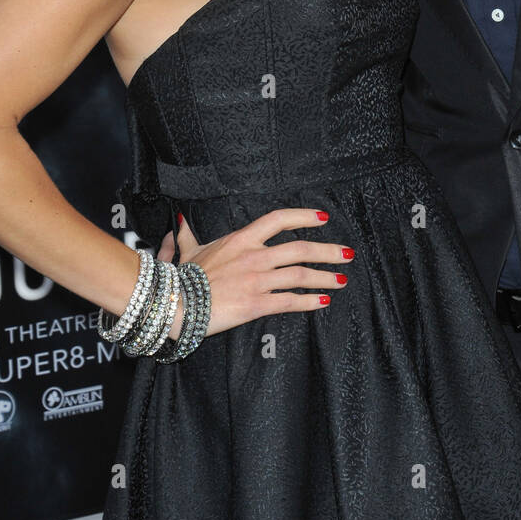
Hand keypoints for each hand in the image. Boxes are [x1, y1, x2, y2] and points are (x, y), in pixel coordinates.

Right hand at [156, 209, 352, 338]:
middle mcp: (254, 255)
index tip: (323, 218)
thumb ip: (187, 235)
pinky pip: (290, 301)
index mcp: (241, 239)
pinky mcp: (257, 303)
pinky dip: (309, 301)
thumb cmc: (181, 278)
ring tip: (340, 279)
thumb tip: (179, 222)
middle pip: (300, 247)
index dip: (304, 216)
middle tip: (347, 254)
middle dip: (328, 251)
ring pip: (300, 274)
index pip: (279, 219)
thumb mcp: (187, 250)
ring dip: (324, 276)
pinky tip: (322, 301)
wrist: (174, 303)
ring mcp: (257, 279)